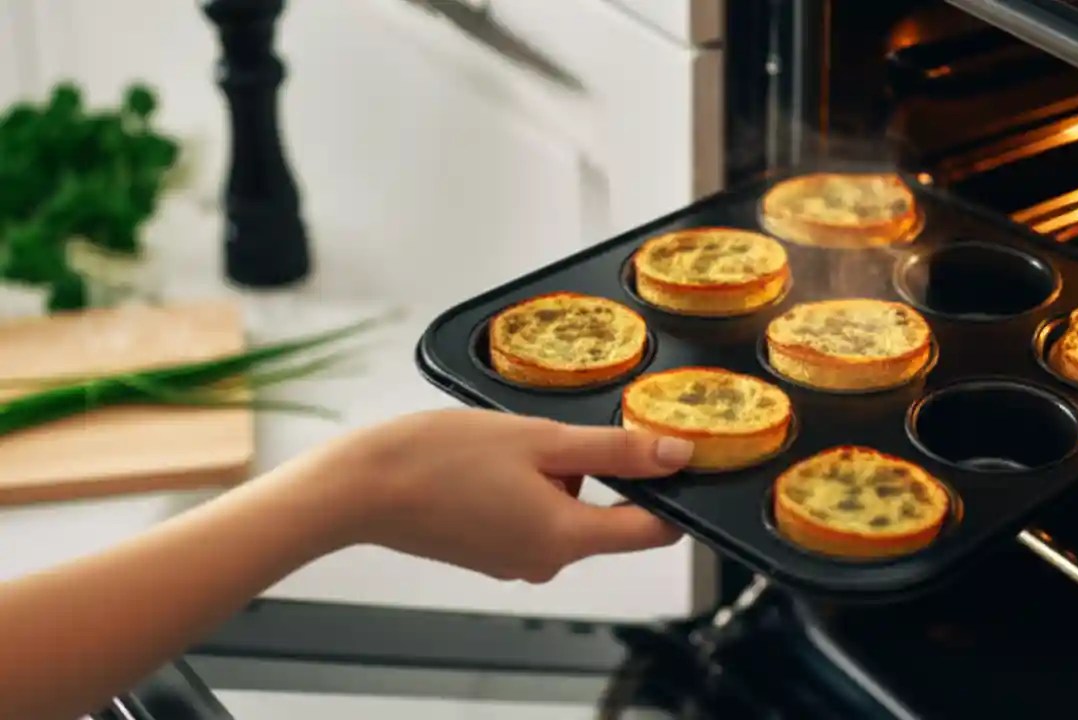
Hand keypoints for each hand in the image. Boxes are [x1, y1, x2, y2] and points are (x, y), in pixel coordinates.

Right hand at [320, 408, 694, 582]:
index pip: (651, 531)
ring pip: (564, 510)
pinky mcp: (489, 553)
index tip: (670, 455)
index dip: (671, 494)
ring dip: (554, 473)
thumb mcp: (539, 438)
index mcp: (564, 539)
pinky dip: (526, 486)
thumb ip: (615, 450)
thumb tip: (676, 457)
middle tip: (556, 429)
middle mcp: (545, 562)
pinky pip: (531, 516)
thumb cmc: (440, 457)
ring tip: (510, 442)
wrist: (360, 486)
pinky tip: (490, 460)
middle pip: (603, 514)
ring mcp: (514, 561)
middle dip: (592, 468)